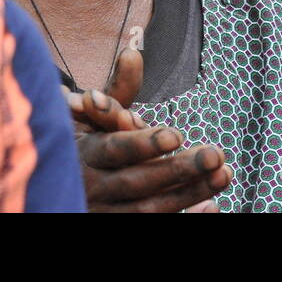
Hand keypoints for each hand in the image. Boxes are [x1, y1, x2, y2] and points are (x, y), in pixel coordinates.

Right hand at [65, 48, 230, 211]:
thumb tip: (133, 53)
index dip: (143, 144)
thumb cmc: (86, 139)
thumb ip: (118, 88)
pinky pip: (151, 227)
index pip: (114, 149)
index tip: (176, 134)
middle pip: (136, 182)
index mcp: (84, 152)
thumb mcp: (94, 113)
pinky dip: (185, 218)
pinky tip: (212, 207)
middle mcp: (91, 187)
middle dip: (177, 169)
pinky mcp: (115, 224)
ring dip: (189, 193)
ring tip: (223, 174)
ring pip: (148, 209)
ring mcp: (103, 212)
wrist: (58, 180)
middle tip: (214, 154)